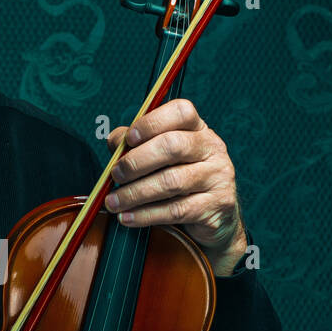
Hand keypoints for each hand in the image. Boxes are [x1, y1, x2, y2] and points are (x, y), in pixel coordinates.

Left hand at [105, 98, 246, 276]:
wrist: (214, 219)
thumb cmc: (180, 181)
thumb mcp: (160, 158)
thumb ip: (136, 145)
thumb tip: (115, 141)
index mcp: (198, 129)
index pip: (181, 112)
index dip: (152, 122)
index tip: (129, 138)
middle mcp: (212, 148)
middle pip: (173, 146)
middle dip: (136, 161)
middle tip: (115, 174)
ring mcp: (218, 177)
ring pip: (171, 182)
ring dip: (135, 193)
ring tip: (113, 201)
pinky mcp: (216, 206)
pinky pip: (175, 210)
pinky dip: (145, 215)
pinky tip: (127, 217)